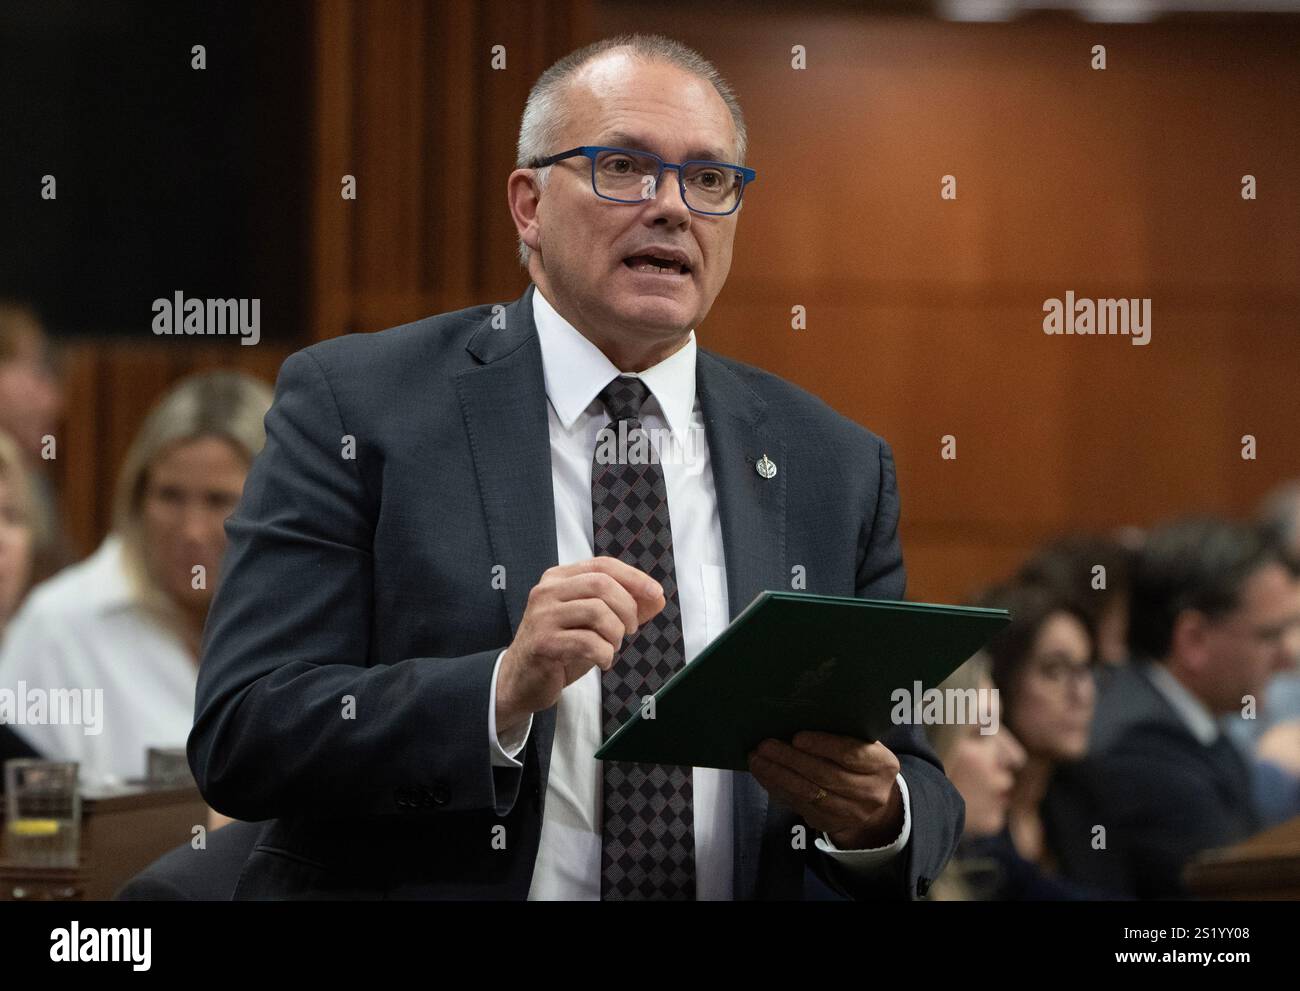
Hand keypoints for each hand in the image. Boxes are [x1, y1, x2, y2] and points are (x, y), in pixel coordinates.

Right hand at [496, 557, 663, 736]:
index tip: (656, 594)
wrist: (522, 680)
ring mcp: (543, 616)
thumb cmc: (561, 647)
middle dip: (627, 608)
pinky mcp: (543, 643)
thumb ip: (624, 608)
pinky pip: (588, 642)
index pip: (603, 565)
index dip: (634, 578)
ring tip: (612, 646)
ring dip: (616, 633)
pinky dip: (605, 653)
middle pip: (601, 584)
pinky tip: (602, 660)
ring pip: (597, 611)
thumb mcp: (594, 623)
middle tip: (630, 630)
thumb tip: (657, 598)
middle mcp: (547, 591)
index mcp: (559, 578)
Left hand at [748, 731, 903, 849]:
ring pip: (810, 794)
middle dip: (791, 760)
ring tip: (757, 759)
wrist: (871, 799)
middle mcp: (872, 793)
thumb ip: (841, 733)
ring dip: (778, 776)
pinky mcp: (831, 825)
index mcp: (883, 765)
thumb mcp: (863, 743)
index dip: (823, 746)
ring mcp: (852, 813)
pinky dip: (778, 789)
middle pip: (826, 775)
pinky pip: (800, 806)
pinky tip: (764, 775)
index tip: (797, 737)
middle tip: (766, 746)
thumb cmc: (860, 760)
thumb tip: (797, 716)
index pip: (852, 755)